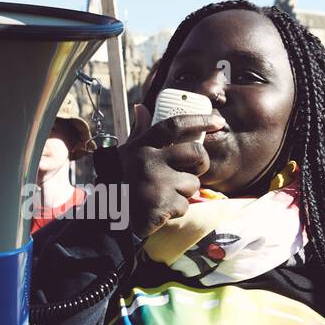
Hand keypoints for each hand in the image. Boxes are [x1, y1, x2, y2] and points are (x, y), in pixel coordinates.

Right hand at [120, 103, 224, 239]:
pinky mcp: (162, 205)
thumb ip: (139, 132)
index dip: (199, 120)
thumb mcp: (126, 154)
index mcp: (142, 146)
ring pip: (193, 183)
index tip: (218, 121)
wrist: (107, 217)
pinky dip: (176, 210)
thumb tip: (142, 108)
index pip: (174, 125)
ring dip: (184, 192)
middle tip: (194, 169)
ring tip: (164, 194)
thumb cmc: (119, 181)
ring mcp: (157, 184)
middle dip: (201, 163)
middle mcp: (150, 161)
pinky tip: (160, 209)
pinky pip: (184, 205)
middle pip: (196, 152)